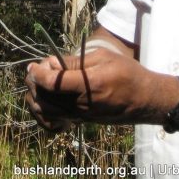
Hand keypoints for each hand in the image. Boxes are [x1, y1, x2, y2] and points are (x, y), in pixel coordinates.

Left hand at [25, 48, 172, 128]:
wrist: (146, 99)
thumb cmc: (127, 73)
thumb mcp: (103, 57)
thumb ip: (75, 61)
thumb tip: (52, 63)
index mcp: (89, 85)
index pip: (53, 83)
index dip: (38, 73)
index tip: (32, 65)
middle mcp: (83, 104)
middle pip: (46, 98)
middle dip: (34, 83)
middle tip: (36, 70)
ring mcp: (82, 116)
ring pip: (48, 111)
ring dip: (37, 96)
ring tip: (39, 82)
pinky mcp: (83, 121)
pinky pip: (56, 121)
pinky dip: (44, 112)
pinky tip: (46, 98)